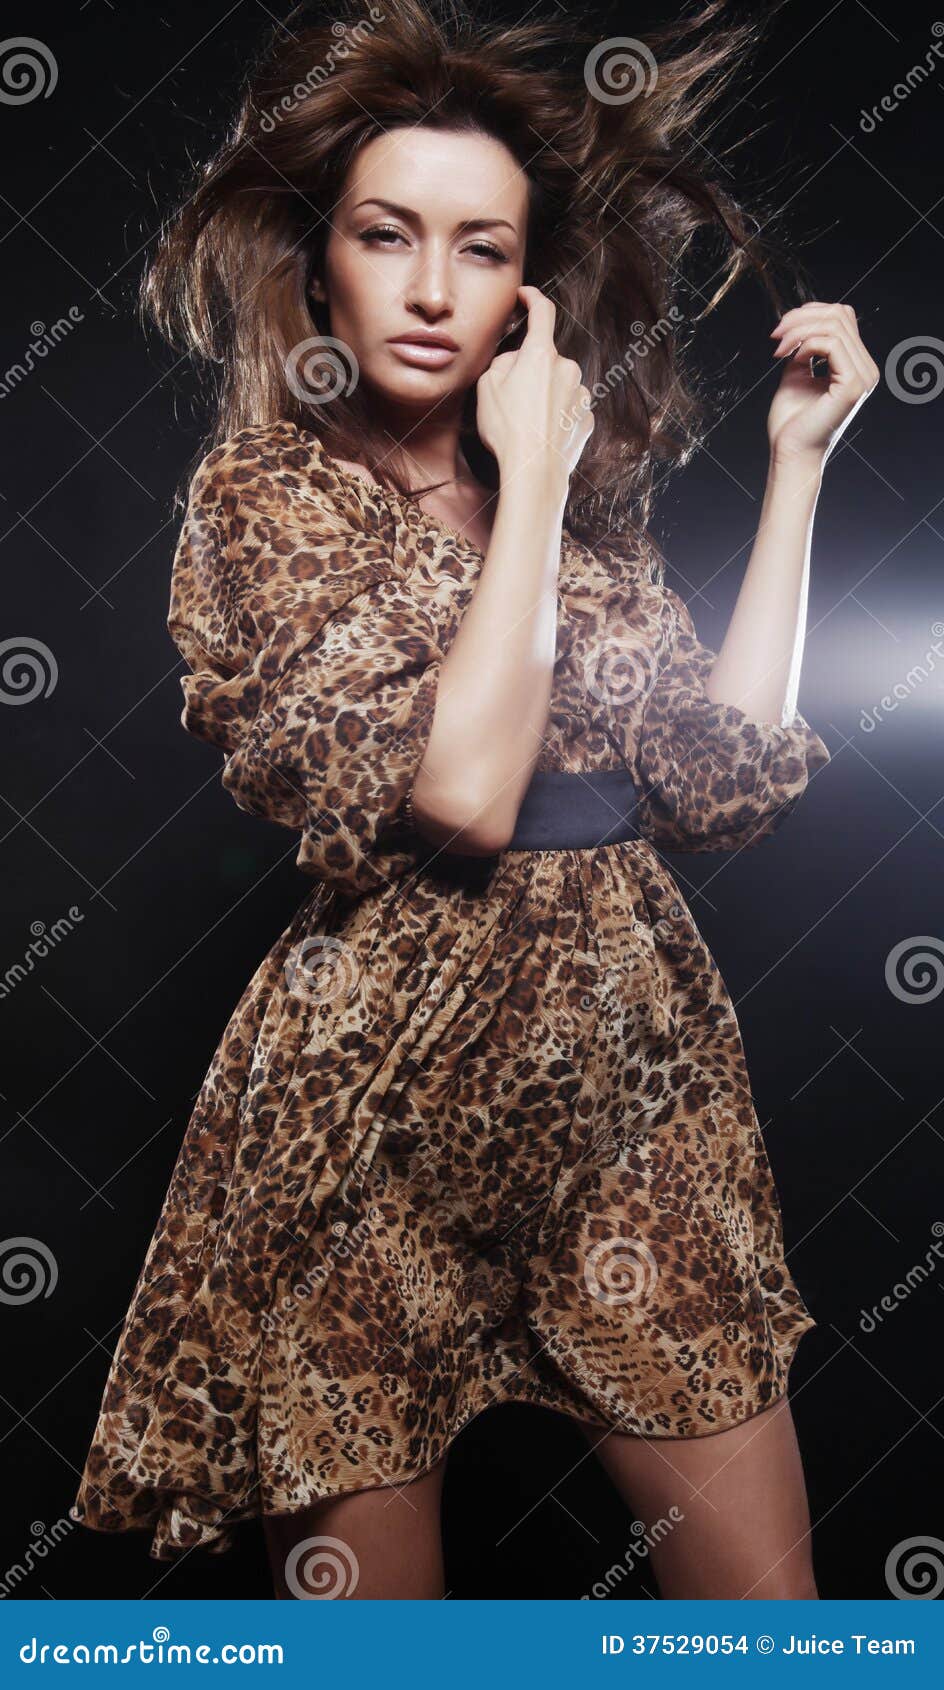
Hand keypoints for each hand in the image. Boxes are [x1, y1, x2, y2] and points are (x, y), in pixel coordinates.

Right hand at [475, 284, 593, 483]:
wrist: (534, 471)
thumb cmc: (507, 429)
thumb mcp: (487, 388)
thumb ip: (502, 363)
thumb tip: (515, 360)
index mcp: (541, 355)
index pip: (542, 313)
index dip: (533, 298)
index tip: (526, 295)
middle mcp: (568, 369)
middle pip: (546, 359)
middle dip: (530, 370)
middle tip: (510, 397)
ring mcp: (580, 395)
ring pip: (559, 385)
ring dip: (544, 395)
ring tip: (526, 423)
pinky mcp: (586, 419)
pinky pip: (568, 409)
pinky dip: (556, 416)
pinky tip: (541, 434)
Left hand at [768, 300, 879, 465]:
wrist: (790, 452)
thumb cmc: (791, 421)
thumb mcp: (796, 373)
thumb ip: (803, 348)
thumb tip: (800, 323)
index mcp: (855, 365)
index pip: (842, 317)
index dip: (810, 313)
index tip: (780, 331)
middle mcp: (865, 369)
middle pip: (840, 315)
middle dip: (801, 318)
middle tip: (776, 336)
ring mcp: (863, 377)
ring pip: (835, 325)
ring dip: (799, 331)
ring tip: (779, 349)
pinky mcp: (853, 385)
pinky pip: (832, 344)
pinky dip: (806, 345)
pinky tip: (792, 360)